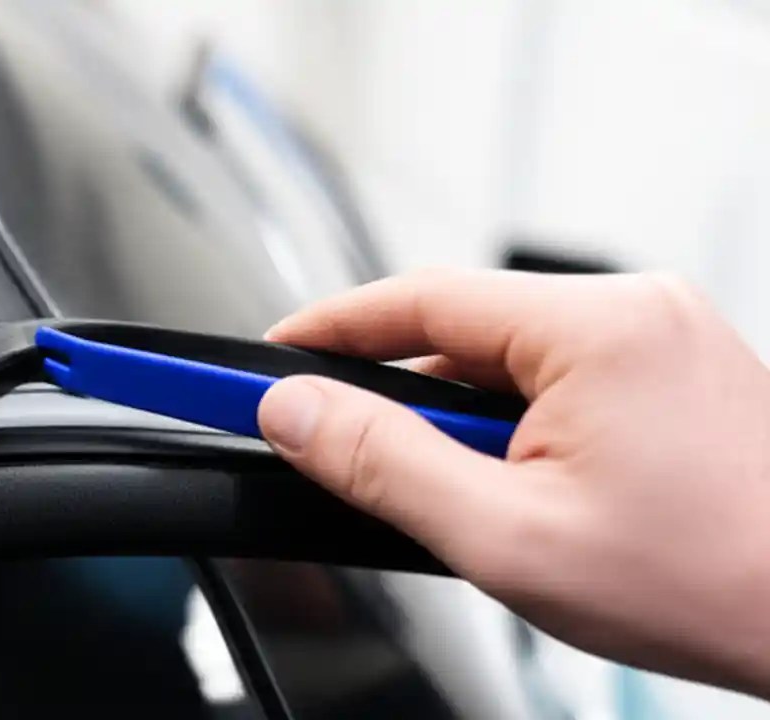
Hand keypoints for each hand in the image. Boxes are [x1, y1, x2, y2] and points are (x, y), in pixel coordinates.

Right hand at [258, 269, 769, 696]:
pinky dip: (516, 428)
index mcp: (598, 328)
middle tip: (353, 458)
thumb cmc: (709, 583)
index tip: (269, 355)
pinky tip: (523, 492)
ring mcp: (663, 339)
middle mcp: (637, 312)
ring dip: (465, 424)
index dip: (329, 327)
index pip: (420, 298)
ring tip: (478, 507)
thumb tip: (295, 412)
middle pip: (463, 334)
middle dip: (401, 398)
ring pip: (510, 363)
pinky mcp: (674, 372)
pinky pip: (558, 380)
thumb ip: (382, 464)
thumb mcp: (506, 536)